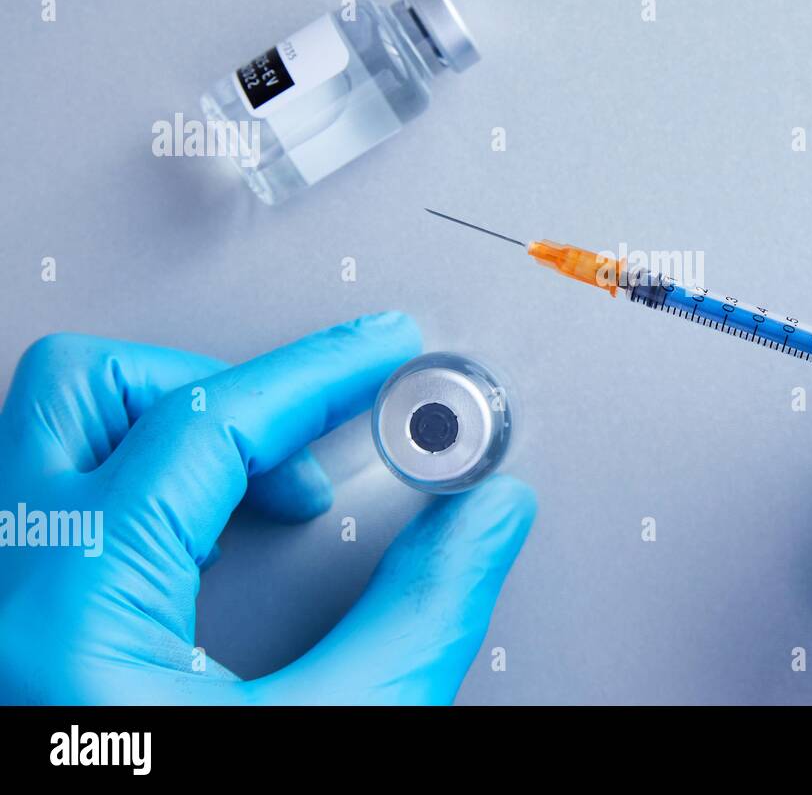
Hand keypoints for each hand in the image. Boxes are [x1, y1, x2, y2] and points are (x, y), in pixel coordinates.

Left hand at [0, 313, 535, 703]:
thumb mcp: (327, 735)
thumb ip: (421, 612)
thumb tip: (485, 514)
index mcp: (65, 605)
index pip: (206, 420)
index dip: (317, 373)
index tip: (383, 354)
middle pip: (85, 389)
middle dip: (217, 387)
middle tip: (313, 438)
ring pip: (50, 435)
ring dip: (169, 430)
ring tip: (264, 493)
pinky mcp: (6, 630)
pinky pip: (55, 500)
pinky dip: (142, 488)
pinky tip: (208, 542)